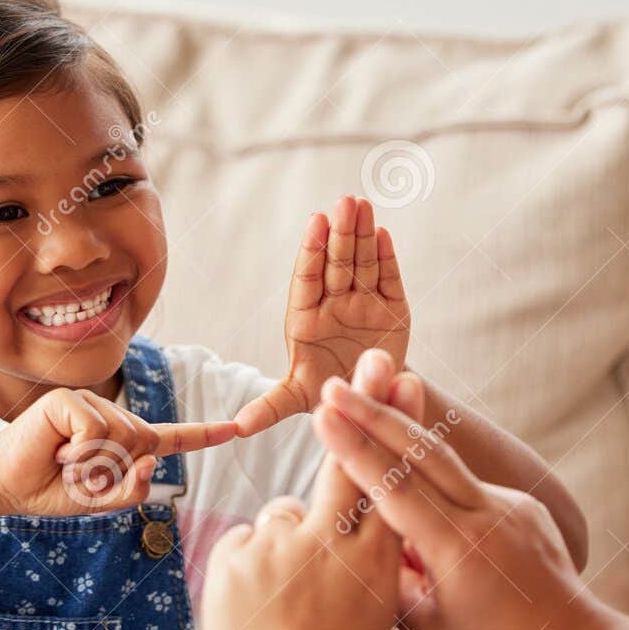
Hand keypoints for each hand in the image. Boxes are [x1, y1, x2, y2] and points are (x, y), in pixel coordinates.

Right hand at [0, 388, 235, 517]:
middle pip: (142, 444)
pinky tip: (56, 451)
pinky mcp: (69, 400)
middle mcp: (113, 416)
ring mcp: (91, 403)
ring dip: (91, 464)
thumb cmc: (51, 489)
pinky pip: (95, 431)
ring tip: (63, 462)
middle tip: (75, 474)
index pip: (171, 436)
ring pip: (120, 438)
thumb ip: (132, 489)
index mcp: (124, 440)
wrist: (6, 484)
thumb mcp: (100, 500)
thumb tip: (154, 460)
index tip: (238, 428)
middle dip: (110, 472)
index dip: (204, 434)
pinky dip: (77, 452)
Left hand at [202, 360, 401, 629]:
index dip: (387, 420)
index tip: (389, 371)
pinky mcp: (233, 557)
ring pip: (283, 516)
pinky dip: (249, 565)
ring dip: (283, 544)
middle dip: (350, 413)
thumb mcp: (379, 619)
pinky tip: (255, 607)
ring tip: (283, 601)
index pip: (384, 474)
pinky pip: (244, 542)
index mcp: (376, 558)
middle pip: (339, 463)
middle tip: (363, 366)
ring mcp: (278, 545)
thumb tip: (366, 532)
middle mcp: (331, 540)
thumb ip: (373, 566)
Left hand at [235, 195, 409, 436]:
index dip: (313, 250)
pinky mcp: (392, 307)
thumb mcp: (298, 400)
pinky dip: (387, 257)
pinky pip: (388, 278)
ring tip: (362, 205)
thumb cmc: (327, 392)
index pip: (307, 279)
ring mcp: (363, 302)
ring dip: (362, 233)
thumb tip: (236, 427)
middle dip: (340, 233)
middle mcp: (334, 304)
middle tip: (344, 202)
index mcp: (306, 318)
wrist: (371, 398)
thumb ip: (271, 406)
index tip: (316, 222)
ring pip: (361, 263)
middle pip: (336, 263)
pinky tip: (382, 233)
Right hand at [311, 361, 628, 629]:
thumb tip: (362, 538)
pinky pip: (468, 487)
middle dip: (375, 412)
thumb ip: (389, 579)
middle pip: (423, 451)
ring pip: (445, 463)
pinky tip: (422, 498)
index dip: (355, 448)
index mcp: (459, 550)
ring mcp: (511, 505)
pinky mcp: (525, 504)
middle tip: (336, 385)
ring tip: (367, 407)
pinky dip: (435, 484)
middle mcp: (488, 516)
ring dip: (401, 435)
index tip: (323, 415)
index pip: (396, 488)